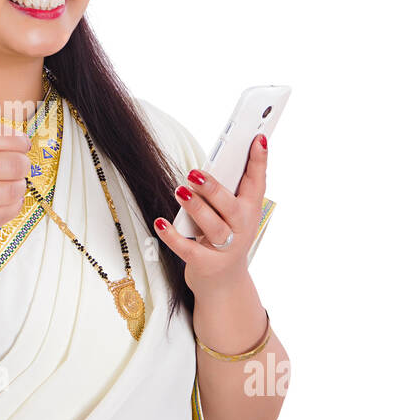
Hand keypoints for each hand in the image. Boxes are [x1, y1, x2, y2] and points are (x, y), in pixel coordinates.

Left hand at [154, 133, 267, 293]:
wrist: (224, 282)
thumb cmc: (225, 237)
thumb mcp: (232, 214)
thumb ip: (226, 190)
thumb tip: (207, 165)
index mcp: (250, 210)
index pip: (258, 183)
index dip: (259, 161)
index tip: (257, 138)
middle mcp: (241, 229)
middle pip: (231, 207)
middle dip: (214, 189)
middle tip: (195, 173)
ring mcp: (225, 248)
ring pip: (212, 226)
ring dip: (196, 208)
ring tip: (180, 190)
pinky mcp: (205, 264)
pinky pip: (188, 249)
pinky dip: (173, 236)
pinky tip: (160, 222)